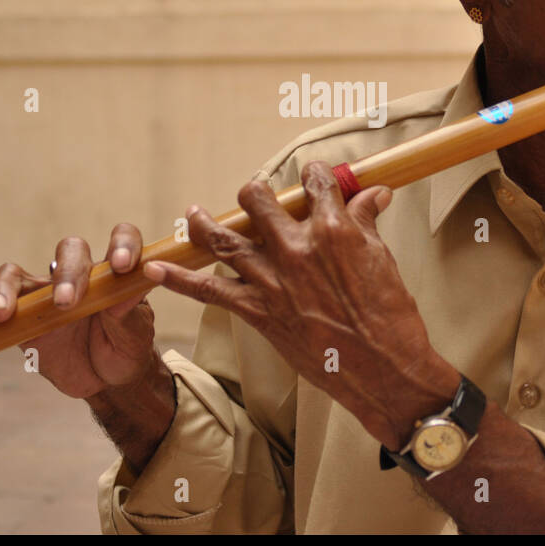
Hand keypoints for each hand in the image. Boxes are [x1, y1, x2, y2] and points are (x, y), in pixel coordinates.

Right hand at [0, 224, 155, 398]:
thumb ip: (130, 312)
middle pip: (68, 251)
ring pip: (19, 273)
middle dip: (66, 273)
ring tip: (1, 312)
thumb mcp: (135, 336)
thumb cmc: (126, 349)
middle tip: (65, 302)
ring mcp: (44, 293)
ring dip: (7, 288)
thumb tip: (136, 281)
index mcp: (114, 273)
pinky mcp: (21, 315)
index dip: (122, 244)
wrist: (105, 380)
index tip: (121, 266)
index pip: (121, 238)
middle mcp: (78, 274)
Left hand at [142, 161, 453, 448]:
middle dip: (255, 194)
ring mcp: (272, 280)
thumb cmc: (390, 315)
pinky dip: (178, 280)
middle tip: (253, 198)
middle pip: (257, 201)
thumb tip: (371, 193)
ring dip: (204, 223)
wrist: (382, 369)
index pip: (315, 182)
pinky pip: (209, 291)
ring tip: (193, 213)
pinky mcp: (258, 312)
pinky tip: (153, 269)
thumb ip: (367, 222)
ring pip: (224, 238)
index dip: (315, 176)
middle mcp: (295, 248)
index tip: (313, 178)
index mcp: (332, 229)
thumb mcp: (383, 258)